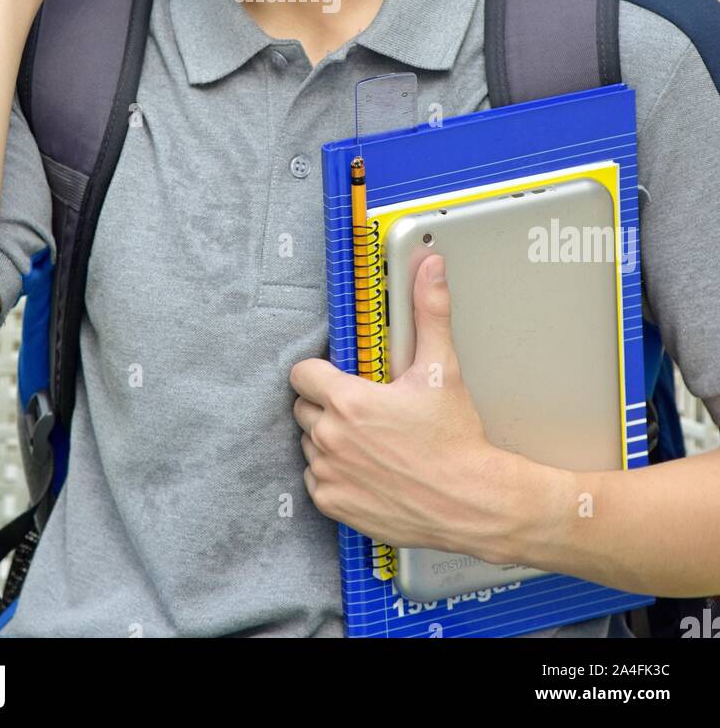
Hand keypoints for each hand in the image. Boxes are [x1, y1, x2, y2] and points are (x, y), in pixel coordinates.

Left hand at [291, 254, 521, 560]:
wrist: (470, 502)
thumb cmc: (455, 440)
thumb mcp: (442, 369)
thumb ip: (430, 312)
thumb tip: (431, 268)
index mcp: (348, 400)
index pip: (302, 373)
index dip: (321, 371)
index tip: (341, 376)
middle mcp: (331, 438)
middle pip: (304, 407)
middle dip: (326, 404)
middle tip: (364, 409)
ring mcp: (329, 473)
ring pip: (310, 443)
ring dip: (330, 438)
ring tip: (370, 439)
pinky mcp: (333, 504)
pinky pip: (316, 479)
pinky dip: (334, 473)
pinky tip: (367, 468)